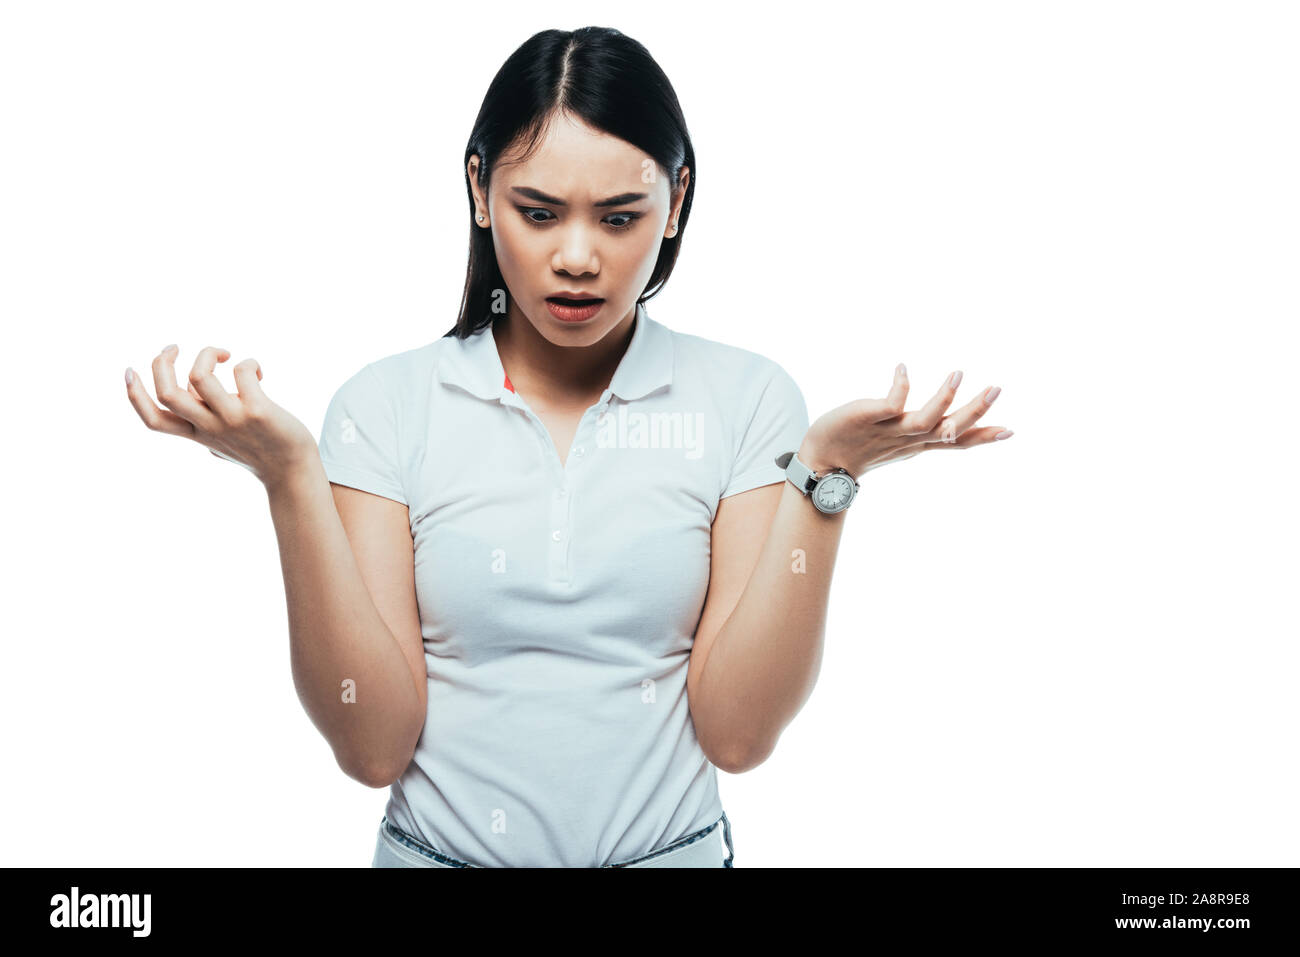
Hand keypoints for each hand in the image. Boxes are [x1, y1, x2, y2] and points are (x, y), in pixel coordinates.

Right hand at [125, 343, 318, 489]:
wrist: (293, 473)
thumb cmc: (260, 452)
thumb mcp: (222, 442)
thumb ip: (203, 423)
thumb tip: (194, 396)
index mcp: (196, 434)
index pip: (153, 420)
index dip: (134, 394)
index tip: (129, 370)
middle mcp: (208, 427)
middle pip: (167, 393)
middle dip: (162, 361)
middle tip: (176, 347)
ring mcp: (231, 419)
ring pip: (198, 376)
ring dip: (207, 353)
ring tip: (225, 355)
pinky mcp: (256, 411)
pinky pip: (242, 372)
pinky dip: (248, 363)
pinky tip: (258, 372)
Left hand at [797, 364, 1012, 477]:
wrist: (821, 463)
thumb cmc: (860, 448)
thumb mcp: (899, 441)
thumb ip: (925, 430)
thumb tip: (949, 424)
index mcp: (918, 444)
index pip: (956, 443)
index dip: (982, 437)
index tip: (1011, 431)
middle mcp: (908, 439)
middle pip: (949, 430)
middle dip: (974, 411)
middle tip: (997, 388)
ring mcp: (888, 431)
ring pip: (924, 420)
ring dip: (942, 399)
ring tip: (958, 373)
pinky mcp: (868, 419)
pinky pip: (889, 405)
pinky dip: (900, 389)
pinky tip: (903, 370)